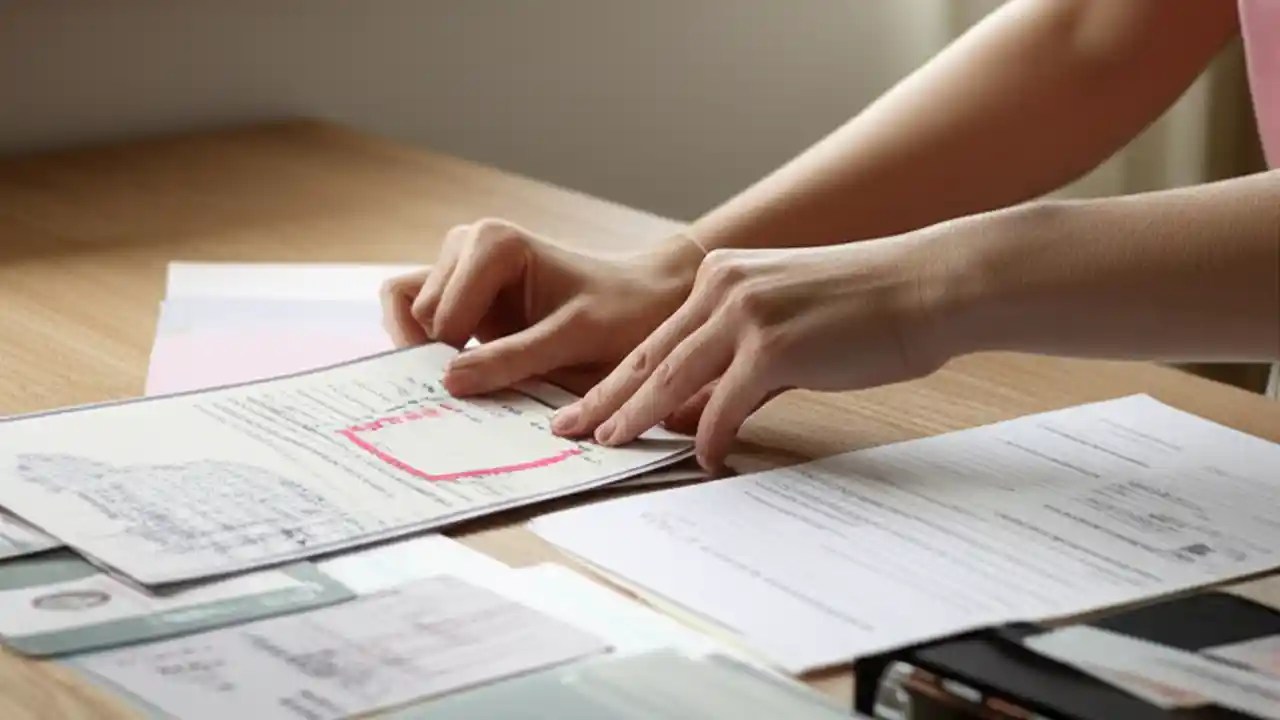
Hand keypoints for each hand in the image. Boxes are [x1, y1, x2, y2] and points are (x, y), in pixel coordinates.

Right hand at [381, 219, 701, 395]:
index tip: (476, 394)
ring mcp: (461, 267)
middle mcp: (469, 244)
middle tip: (474, 390)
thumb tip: (449, 382)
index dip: (449, 359)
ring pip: (409, 315)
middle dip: (435, 355)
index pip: (435, 314)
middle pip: (413, 313)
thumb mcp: (573, 342)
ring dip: (430, 352)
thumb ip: (513, 359)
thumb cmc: (620, 315)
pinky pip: (418, 317)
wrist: (645, 302)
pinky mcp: (461, 293)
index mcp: (494, 245)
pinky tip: (465, 371)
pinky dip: (427, 346)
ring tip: (473, 378)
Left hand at [551, 233, 955, 470]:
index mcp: (721, 276)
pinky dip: (710, 435)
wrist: (927, 286)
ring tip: (610, 446)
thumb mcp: (787, 324)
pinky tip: (702, 458)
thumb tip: (698, 414)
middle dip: (605, 399)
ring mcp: (746, 314)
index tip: (586, 405)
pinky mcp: (774, 346)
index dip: (616, 378)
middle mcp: (723, 288)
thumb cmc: (868, 309)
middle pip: (649, 356)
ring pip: (672, 377)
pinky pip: (725, 404)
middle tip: (568, 428)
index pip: (656, 338)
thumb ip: (736, 365)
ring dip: (637, 417)